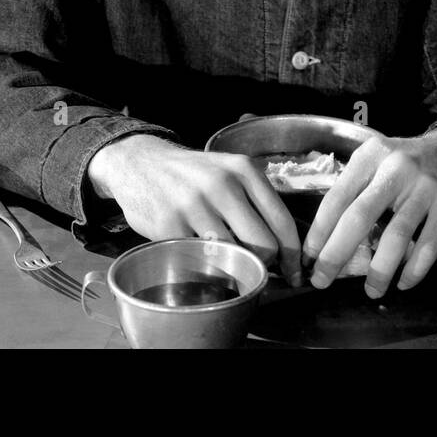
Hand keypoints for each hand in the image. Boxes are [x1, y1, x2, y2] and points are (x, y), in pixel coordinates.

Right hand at [87, 133, 302, 284]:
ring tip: (230, 266)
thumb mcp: (229, 170)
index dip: (293, 254)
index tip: (295, 272)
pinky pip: (200, 260)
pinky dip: (205, 268)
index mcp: (244, 170)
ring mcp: (194, 205)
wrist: (141, 163)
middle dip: (265, 265)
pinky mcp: (170, 226)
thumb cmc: (194, 175)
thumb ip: (256, 199)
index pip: (281, 221)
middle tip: (259, 271)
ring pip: (233, 256)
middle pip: (263, 244)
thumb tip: (286, 247)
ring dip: (234, 268)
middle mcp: (222, 185)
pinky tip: (202, 262)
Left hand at [303, 126, 436, 297]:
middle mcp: (397, 167)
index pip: (337, 197)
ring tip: (371, 291)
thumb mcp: (380, 161)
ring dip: (379, 271)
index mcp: (372, 155)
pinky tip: (403, 282)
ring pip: (396, 237)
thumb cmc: (411, 163)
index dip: (320, 232)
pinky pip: (428, 246)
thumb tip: (328, 238)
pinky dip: (414, 270)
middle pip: (359, 217)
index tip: (309, 258)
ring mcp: (426, 186)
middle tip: (323, 280)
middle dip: (336, 254)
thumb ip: (358, 189)